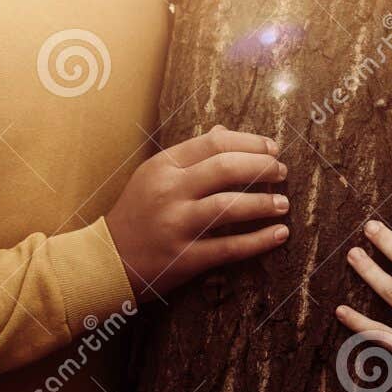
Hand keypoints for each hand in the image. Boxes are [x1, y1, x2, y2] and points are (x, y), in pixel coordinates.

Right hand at [105, 124, 289, 300]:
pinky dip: (260, 240)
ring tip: (283, 203)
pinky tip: (280, 233)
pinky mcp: (185, 258)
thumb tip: (225, 131)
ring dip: (264, 203)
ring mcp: (176, 225)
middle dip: (261, 167)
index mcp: (163, 166)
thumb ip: (189, 155)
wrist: (107, 260)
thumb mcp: (154, 175)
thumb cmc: (137, 213)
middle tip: (281, 171)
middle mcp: (169, 192)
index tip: (272, 148)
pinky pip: (230, 248)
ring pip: (229, 207)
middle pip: (225, 168)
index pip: (213, 143)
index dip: (250, 142)